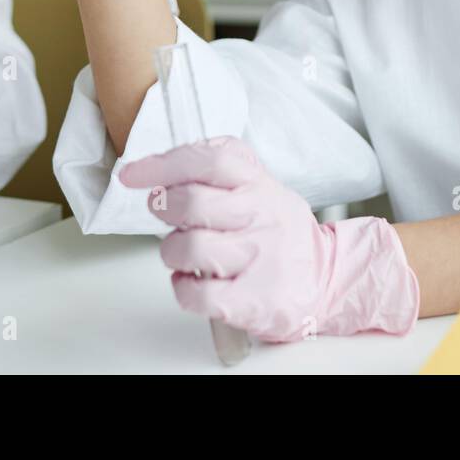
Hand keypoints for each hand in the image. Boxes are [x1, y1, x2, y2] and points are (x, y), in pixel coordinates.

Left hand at [119, 136, 418, 341]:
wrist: (325, 281)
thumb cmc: (279, 234)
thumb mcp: (261, 188)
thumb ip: (220, 171)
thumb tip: (162, 166)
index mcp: (261, 184)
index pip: (211, 160)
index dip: (165, 164)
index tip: (134, 174)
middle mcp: (262, 216)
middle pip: (194, 202)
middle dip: (165, 208)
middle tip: (166, 214)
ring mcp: (258, 258)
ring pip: (189, 248)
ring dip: (173, 252)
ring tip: (185, 253)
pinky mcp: (251, 299)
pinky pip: (196, 293)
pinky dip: (183, 287)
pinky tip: (193, 280)